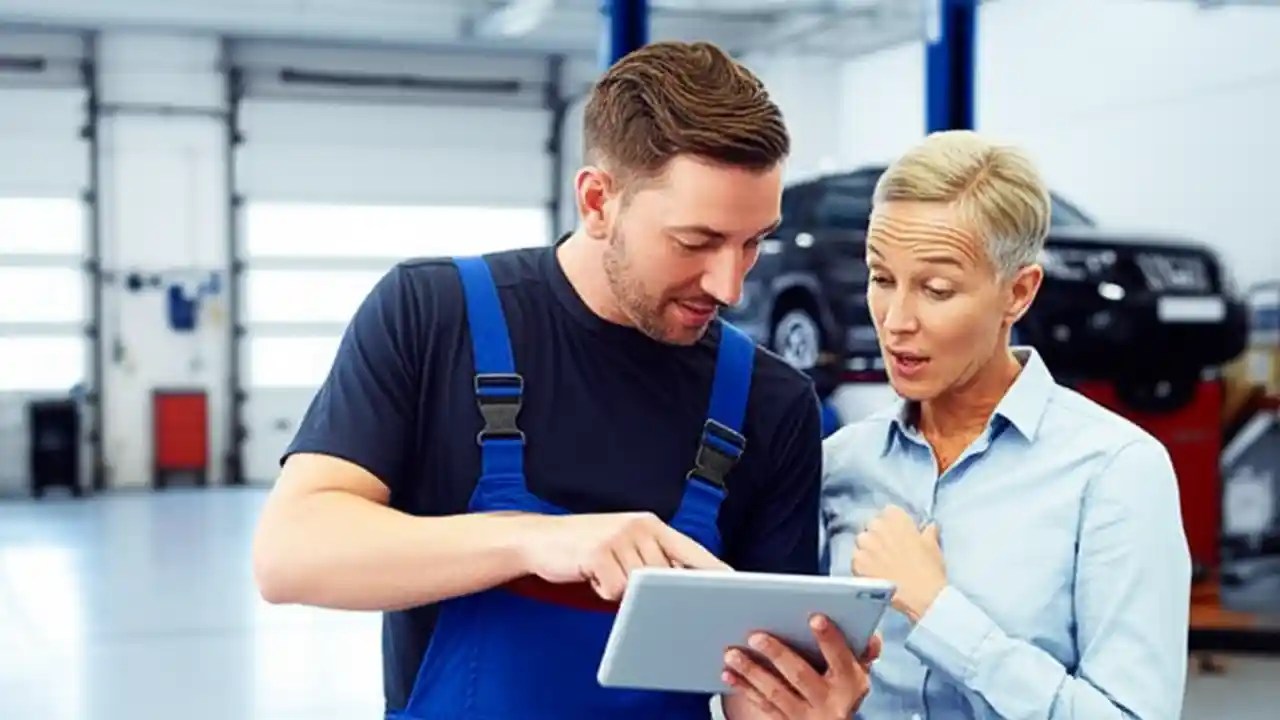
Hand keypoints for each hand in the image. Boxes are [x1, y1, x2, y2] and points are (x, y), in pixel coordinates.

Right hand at [518, 511, 729, 600]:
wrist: (539, 540)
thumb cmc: (585, 548)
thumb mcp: (623, 544)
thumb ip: (650, 559)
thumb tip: (680, 588)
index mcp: (650, 524)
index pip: (691, 549)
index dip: (714, 569)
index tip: (735, 585)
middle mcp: (638, 526)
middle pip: (666, 574)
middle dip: (657, 591)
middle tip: (635, 589)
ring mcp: (619, 537)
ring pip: (640, 585)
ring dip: (621, 590)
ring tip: (602, 573)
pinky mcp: (598, 552)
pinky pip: (615, 591)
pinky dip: (602, 591)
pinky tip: (590, 575)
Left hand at [722, 614, 880, 718]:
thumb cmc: (842, 687)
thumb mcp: (858, 672)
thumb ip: (862, 651)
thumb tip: (871, 637)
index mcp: (850, 683)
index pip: (841, 658)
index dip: (829, 639)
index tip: (814, 618)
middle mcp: (830, 703)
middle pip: (801, 676)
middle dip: (778, 654)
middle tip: (755, 635)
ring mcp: (807, 717)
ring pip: (776, 693)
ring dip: (752, 672)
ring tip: (731, 653)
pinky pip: (763, 706)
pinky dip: (744, 689)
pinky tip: (728, 673)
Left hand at [851, 505, 946, 622]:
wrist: (922, 595)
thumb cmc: (930, 568)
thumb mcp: (933, 546)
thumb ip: (927, 532)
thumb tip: (928, 526)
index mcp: (896, 518)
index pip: (888, 512)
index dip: (893, 524)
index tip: (897, 534)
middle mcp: (878, 526)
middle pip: (873, 525)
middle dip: (878, 534)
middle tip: (887, 549)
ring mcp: (865, 544)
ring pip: (861, 541)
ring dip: (867, 548)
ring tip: (877, 562)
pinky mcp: (857, 562)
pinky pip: (855, 559)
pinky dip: (862, 565)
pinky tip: (871, 573)